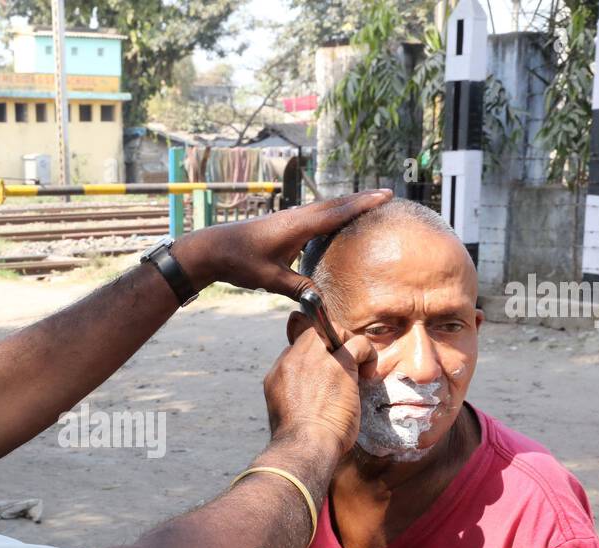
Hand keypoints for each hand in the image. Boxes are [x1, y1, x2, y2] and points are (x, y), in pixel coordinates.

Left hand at [171, 190, 391, 300]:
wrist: (212, 249)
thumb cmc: (240, 261)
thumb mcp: (271, 279)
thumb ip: (298, 288)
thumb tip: (322, 302)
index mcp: (297, 226)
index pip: (337, 212)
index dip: (362, 204)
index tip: (385, 195)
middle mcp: (296, 216)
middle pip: (335, 204)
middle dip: (361, 199)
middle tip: (386, 194)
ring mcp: (289, 218)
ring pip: (325, 206)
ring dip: (347, 203)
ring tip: (368, 202)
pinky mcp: (283, 223)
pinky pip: (315, 213)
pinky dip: (331, 211)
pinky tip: (335, 218)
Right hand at [264, 324, 376, 460]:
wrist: (304, 448)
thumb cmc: (299, 443)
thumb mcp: (285, 416)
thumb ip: (295, 398)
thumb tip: (313, 400)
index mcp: (276, 376)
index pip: (295, 351)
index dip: (314, 359)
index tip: (326, 375)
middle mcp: (291, 362)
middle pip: (312, 334)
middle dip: (330, 343)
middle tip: (345, 364)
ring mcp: (314, 361)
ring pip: (333, 332)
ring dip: (348, 345)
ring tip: (358, 367)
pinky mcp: (338, 366)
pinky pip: (357, 344)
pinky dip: (368, 354)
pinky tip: (368, 374)